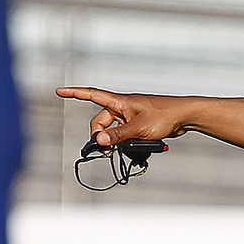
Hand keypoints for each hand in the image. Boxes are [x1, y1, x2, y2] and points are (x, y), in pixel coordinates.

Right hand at [55, 87, 190, 148]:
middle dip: (101, 136)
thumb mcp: (139, 128)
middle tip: (107, 151)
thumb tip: (99, 141)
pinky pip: (124, 134)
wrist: (184, 116)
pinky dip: (125, 142)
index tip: (59, 92)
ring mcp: (130, 116)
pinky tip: (136, 147)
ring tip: (123, 149)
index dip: (74, 93)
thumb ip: (119, 135)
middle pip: (101, 121)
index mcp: (120, 102)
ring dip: (115, 141)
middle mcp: (123, 108)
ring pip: (113, 130)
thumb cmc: (164, 116)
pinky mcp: (138, 124)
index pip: (92, 95)